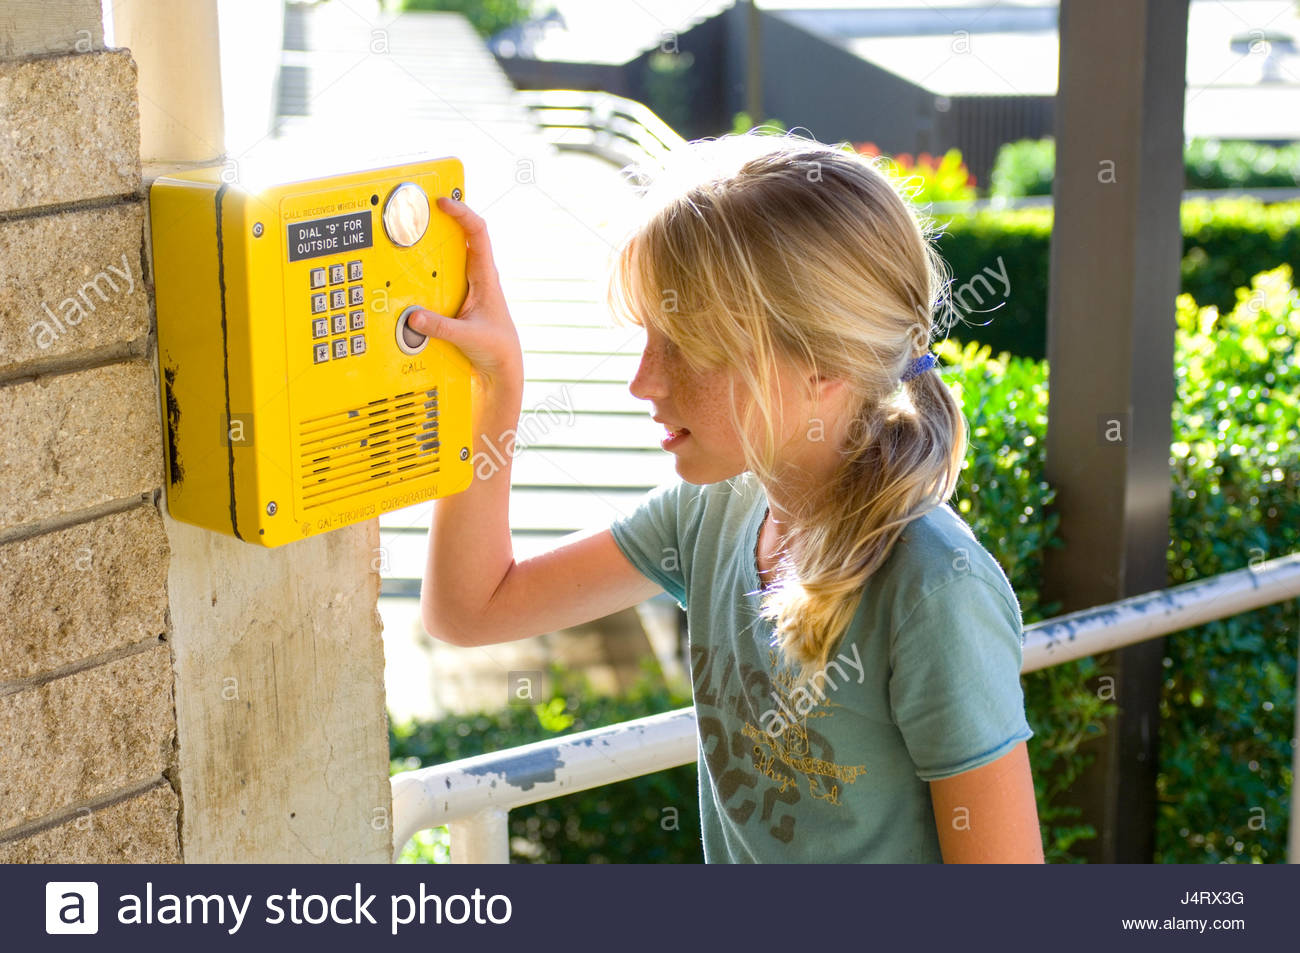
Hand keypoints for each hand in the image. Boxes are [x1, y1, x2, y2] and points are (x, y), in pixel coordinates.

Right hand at [407, 197, 522, 393]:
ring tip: (413, 231)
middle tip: (420, 208)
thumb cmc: (496, 348)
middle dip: (443, 218)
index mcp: (486, 277)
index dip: (462, 213)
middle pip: (463, 236)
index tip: (443, 203)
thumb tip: (414, 317)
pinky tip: (412, 269)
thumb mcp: (467, 337)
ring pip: (452, 254)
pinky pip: (443, 274)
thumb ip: (440, 327)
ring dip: (435, 242)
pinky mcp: (461, 296)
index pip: (477, 233)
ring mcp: (470, 284)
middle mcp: (479, 275)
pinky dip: (429, 268)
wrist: (503, 366)